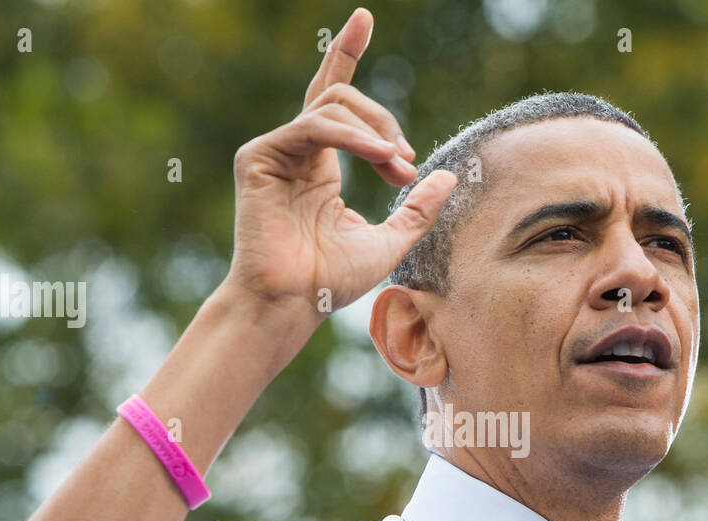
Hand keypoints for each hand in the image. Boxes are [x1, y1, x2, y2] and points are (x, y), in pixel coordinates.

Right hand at [224, 7, 456, 320]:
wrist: (293, 304)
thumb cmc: (331, 282)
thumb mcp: (391, 241)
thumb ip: (418, 208)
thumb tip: (449, 176)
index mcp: (319, 167)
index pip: (332, 97)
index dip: (346, 54)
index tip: (364, 19)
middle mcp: (295, 152)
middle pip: (343, 98)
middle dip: (385, 122)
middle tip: (408, 164)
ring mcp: (273, 152)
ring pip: (331, 105)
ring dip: (375, 130)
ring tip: (398, 167)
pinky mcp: (258, 156)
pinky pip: (314, 126)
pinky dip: (353, 137)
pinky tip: (380, 157)